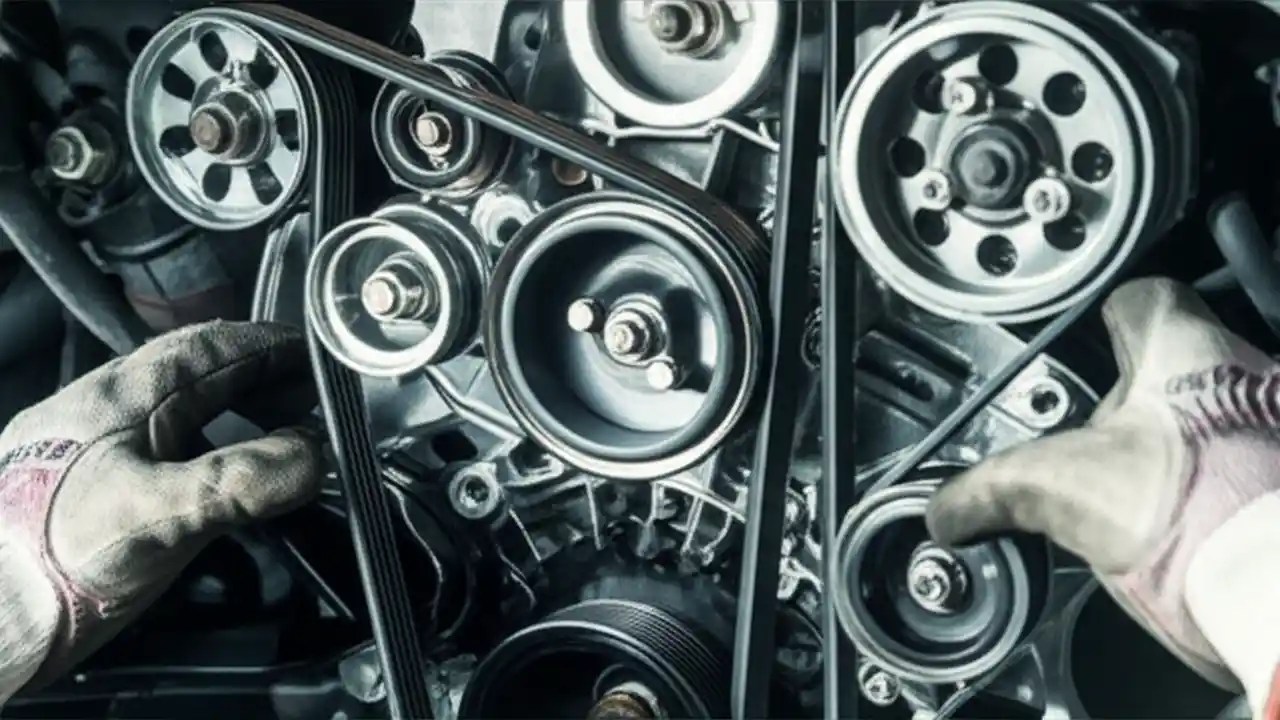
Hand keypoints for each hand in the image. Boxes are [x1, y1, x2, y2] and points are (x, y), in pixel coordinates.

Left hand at [0, 321, 321, 688]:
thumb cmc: (55, 559)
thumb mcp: (161, 516)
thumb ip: (240, 481)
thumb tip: (310, 453)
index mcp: (124, 395)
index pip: (215, 345)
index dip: (276, 347)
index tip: (320, 360)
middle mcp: (104, 404)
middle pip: (197, 367)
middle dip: (260, 376)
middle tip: (307, 400)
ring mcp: (89, 439)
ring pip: (176, 403)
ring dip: (231, 409)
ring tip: (272, 435)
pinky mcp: (80, 477)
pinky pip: (158, 439)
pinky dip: (203, 443)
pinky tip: (211, 476)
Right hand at [927, 278, 1279, 714]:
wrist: (1275, 585)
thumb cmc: (1188, 513)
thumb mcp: (1057, 491)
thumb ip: (990, 490)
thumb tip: (947, 510)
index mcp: (1181, 348)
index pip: (1142, 299)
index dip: (1108, 319)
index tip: (1091, 338)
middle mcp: (1247, 371)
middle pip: (1184, 362)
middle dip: (1144, 401)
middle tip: (1105, 439)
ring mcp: (1279, 422)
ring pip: (1224, 414)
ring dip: (1190, 446)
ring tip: (1147, 493)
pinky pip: (1255, 466)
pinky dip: (1225, 488)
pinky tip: (1193, 527)